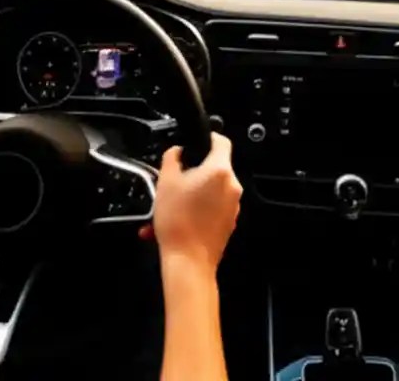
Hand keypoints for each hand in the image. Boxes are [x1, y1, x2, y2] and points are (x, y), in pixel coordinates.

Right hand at [140, 133, 241, 272]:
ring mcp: (233, 206)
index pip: (221, 141)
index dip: (208, 137)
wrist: (188, 261)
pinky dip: (197, 209)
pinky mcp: (229, 222)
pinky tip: (178, 219)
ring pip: (211, 190)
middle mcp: (232, 186)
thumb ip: (172, 158)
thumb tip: (177, 151)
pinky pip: (212, 208)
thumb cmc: (178, 223)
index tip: (198, 141)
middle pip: (214, 168)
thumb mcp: (165, 182)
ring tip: (171, 205)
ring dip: (193, 193)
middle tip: (175, 180)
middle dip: (194, 172)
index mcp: (219, 171)